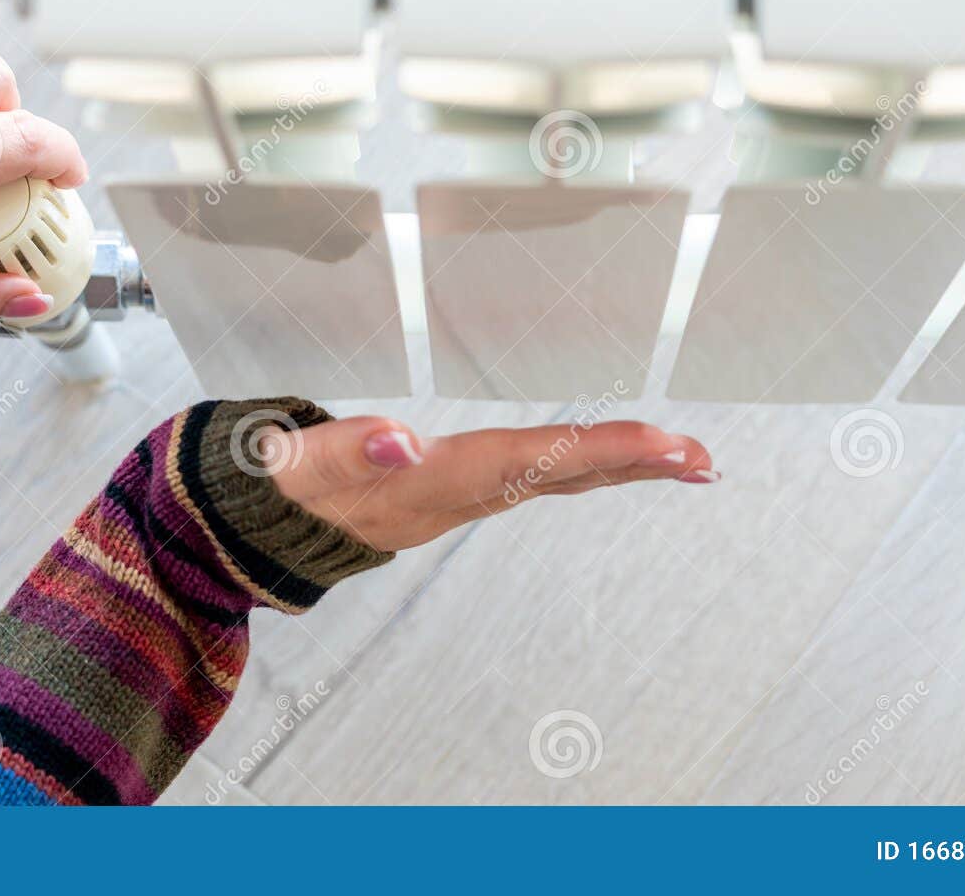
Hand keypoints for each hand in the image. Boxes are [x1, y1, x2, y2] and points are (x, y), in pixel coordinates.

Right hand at [268, 416, 717, 551]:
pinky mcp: (462, 488)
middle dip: (631, 465)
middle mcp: (455, 496)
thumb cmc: (277, 488)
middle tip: (702, 457)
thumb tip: (401, 441)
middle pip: (556, 479)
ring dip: (622, 468)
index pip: (522, 464)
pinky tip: (626, 457)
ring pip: (555, 481)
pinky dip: (589, 465)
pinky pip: (539, 477)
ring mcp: (463, 497)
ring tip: (689, 457)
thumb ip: (341, 452)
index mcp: (424, 487)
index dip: (593, 452)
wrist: (263, 523)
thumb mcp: (288, 468)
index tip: (660, 444)